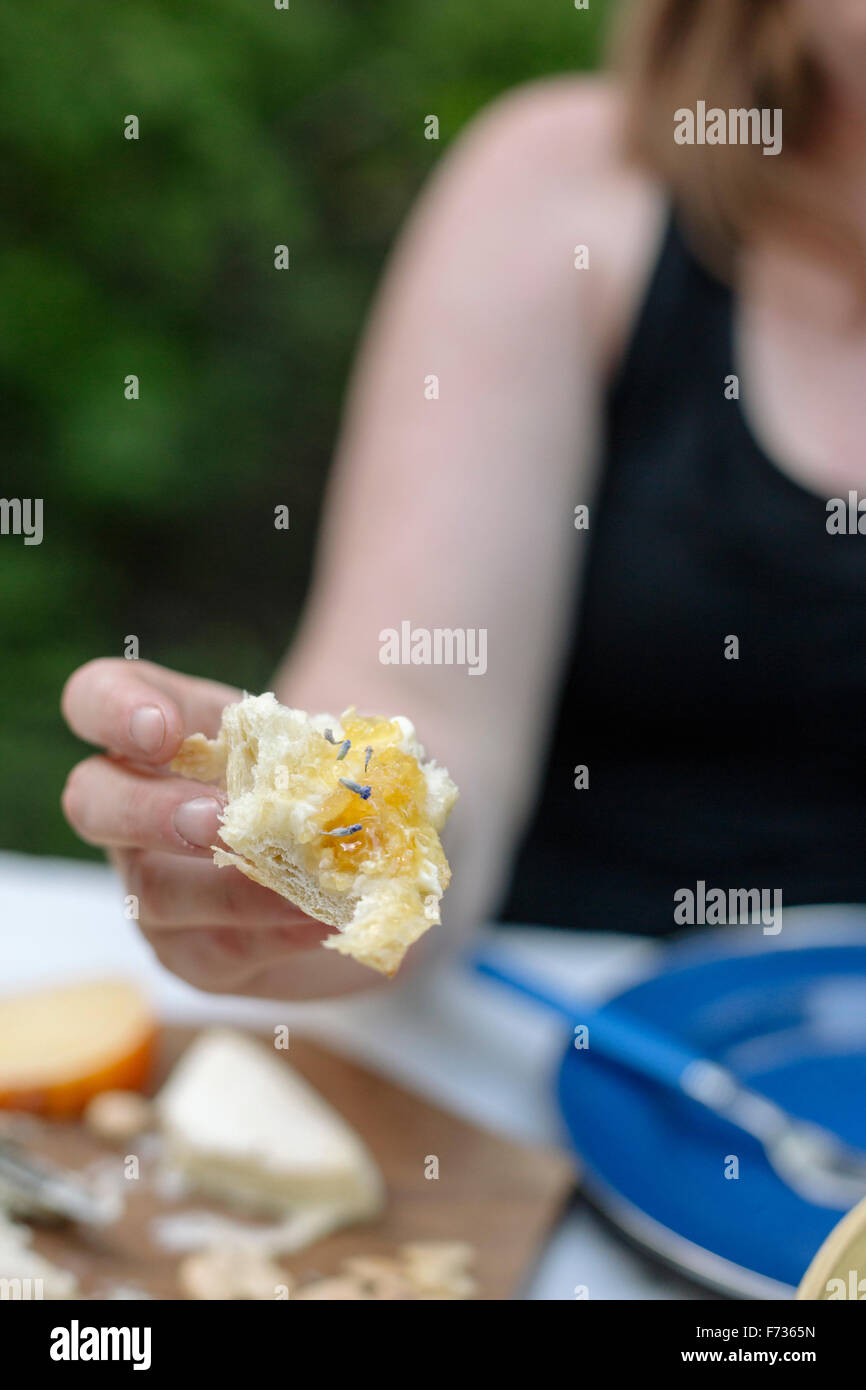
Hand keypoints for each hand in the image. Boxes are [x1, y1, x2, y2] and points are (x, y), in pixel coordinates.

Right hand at [61, 658, 327, 993]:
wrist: (352, 864)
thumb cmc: (324, 781)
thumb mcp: (325, 747)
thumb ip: (332, 746)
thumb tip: (372, 770)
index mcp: (158, 734)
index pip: (94, 698)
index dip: (114, 710)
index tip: (163, 730)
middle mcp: (133, 808)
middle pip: (90, 801)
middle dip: (148, 812)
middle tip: (217, 820)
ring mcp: (153, 886)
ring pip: (154, 893)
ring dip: (230, 889)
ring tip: (297, 882)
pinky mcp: (191, 953)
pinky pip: (218, 948)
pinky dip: (275, 931)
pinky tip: (322, 918)